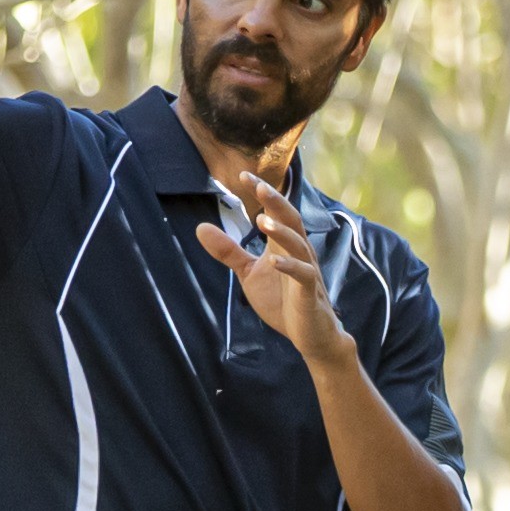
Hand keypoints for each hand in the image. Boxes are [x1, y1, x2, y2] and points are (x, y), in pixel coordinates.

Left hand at [193, 164, 353, 363]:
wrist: (310, 335)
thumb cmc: (282, 301)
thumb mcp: (249, 273)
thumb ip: (228, 251)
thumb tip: (200, 227)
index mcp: (283, 244)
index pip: (275, 211)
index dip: (262, 193)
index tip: (243, 175)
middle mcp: (298, 252)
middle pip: (291, 219)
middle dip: (276, 202)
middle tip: (259, 185)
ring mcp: (306, 271)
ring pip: (298, 243)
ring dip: (280, 231)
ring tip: (261, 220)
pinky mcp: (310, 293)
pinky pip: (303, 275)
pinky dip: (289, 266)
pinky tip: (274, 260)